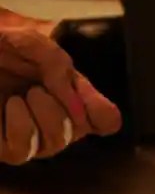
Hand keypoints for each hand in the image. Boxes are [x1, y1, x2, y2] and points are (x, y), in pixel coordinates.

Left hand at [0, 19, 121, 164]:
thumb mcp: (30, 41)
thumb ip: (57, 64)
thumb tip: (79, 105)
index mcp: (65, 95)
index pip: (105, 120)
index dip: (102, 113)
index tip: (86, 98)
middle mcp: (51, 119)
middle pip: (80, 132)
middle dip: (64, 108)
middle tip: (39, 88)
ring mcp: (27, 135)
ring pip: (55, 144)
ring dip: (45, 116)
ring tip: (24, 95)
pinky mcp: (1, 146)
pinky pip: (23, 151)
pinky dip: (22, 126)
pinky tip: (12, 106)